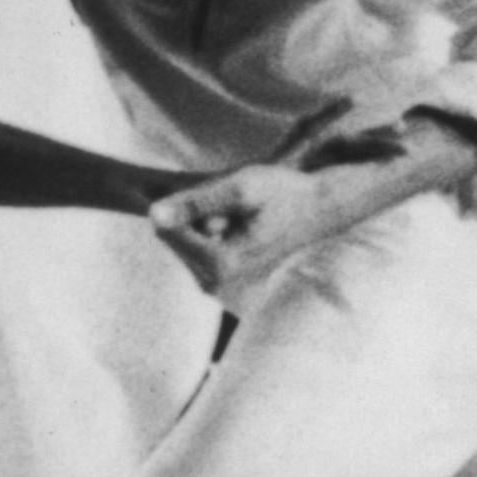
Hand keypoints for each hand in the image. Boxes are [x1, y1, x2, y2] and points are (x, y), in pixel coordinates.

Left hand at [149, 154, 403, 304]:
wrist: (324, 210)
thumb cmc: (286, 195)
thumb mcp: (241, 188)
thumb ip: (196, 202)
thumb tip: (152, 215)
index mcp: (220, 264)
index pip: (166, 228)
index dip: (187, 203)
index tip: (223, 199)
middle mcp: (215, 284)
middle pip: (173, 239)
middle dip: (197, 218)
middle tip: (240, 210)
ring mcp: (218, 288)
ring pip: (184, 245)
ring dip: (205, 226)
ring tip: (245, 220)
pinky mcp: (222, 285)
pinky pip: (198, 253)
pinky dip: (213, 237)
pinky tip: (244, 230)